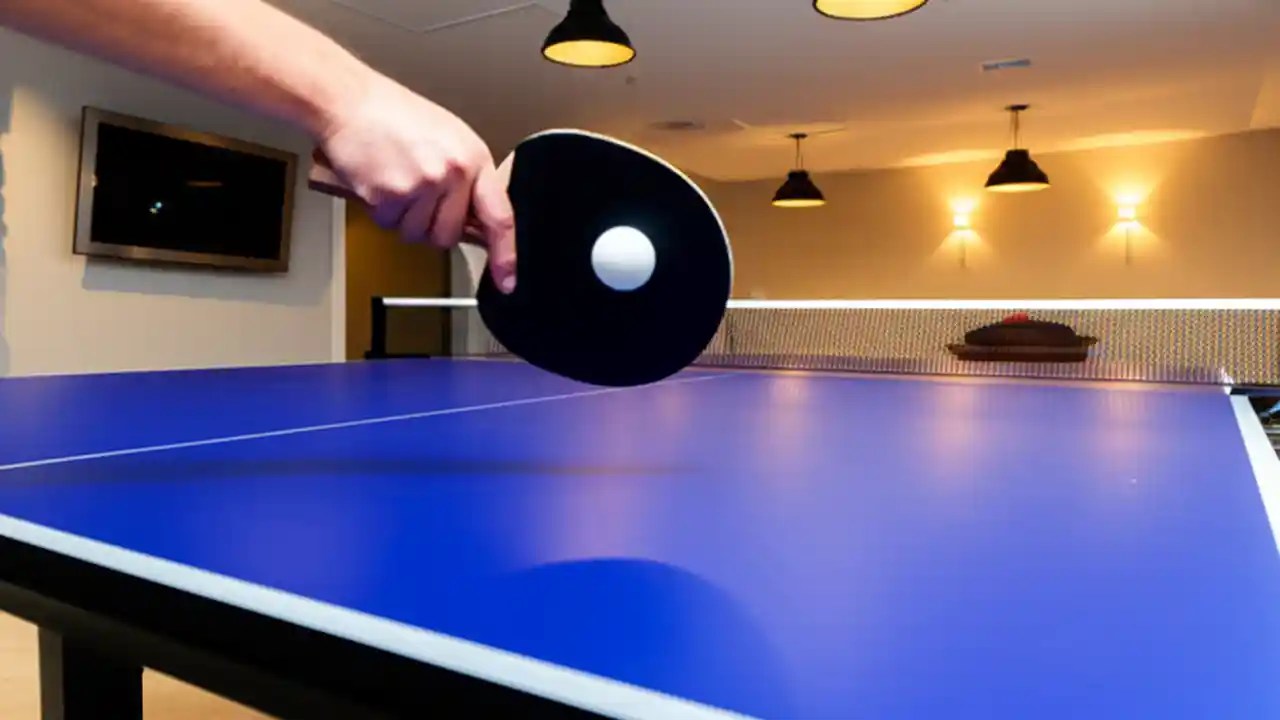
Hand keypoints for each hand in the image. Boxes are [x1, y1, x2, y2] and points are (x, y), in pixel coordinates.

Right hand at [312, 74, 515, 292]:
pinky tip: (378, 181)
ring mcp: (423, 185)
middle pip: (449, 235)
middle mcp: (453, 173)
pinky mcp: (391, 195)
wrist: (349, 101)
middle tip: (416, 196)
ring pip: (417, 234)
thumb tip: (474, 220)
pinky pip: (389, 224)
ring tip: (395, 180)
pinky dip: (380, 210)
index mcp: (474, 159)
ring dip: (403, 218)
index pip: (500, 216)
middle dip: (431, 225)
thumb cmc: (394, 115)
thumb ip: (467, 179)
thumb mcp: (449, 139)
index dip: (506, 254)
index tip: (508, 280)